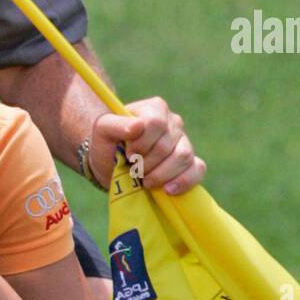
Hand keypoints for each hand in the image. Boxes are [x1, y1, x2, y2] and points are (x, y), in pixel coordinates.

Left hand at [89, 97, 206, 194]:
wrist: (111, 166)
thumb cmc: (106, 145)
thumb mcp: (101, 131)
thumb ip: (115, 124)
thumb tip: (138, 126)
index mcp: (154, 109)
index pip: (155, 123)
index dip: (141, 143)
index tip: (127, 154)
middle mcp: (173, 123)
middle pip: (166, 145)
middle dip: (146, 163)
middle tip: (133, 170)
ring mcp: (184, 142)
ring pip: (183, 157)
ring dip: (160, 174)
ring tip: (145, 181)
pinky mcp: (190, 163)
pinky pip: (198, 169)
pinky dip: (184, 181)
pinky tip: (168, 190)